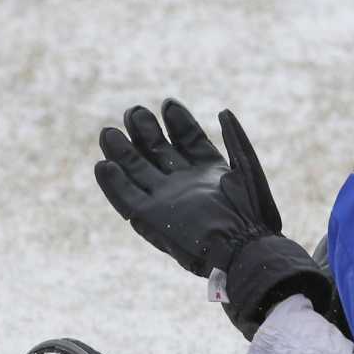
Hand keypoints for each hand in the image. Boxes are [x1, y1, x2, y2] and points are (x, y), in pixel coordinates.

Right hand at [95, 102, 335, 336]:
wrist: (243, 249)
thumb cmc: (250, 212)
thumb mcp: (245, 168)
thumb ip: (234, 138)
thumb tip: (223, 111)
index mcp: (208, 171)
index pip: (188, 140)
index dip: (178, 122)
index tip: (169, 104)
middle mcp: (184, 183)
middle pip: (157, 151)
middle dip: (144, 130)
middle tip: (133, 111)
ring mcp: (166, 199)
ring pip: (137, 170)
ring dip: (122, 151)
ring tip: (109, 132)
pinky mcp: (150, 219)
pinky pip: (126, 199)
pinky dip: (113, 184)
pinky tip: (103, 166)